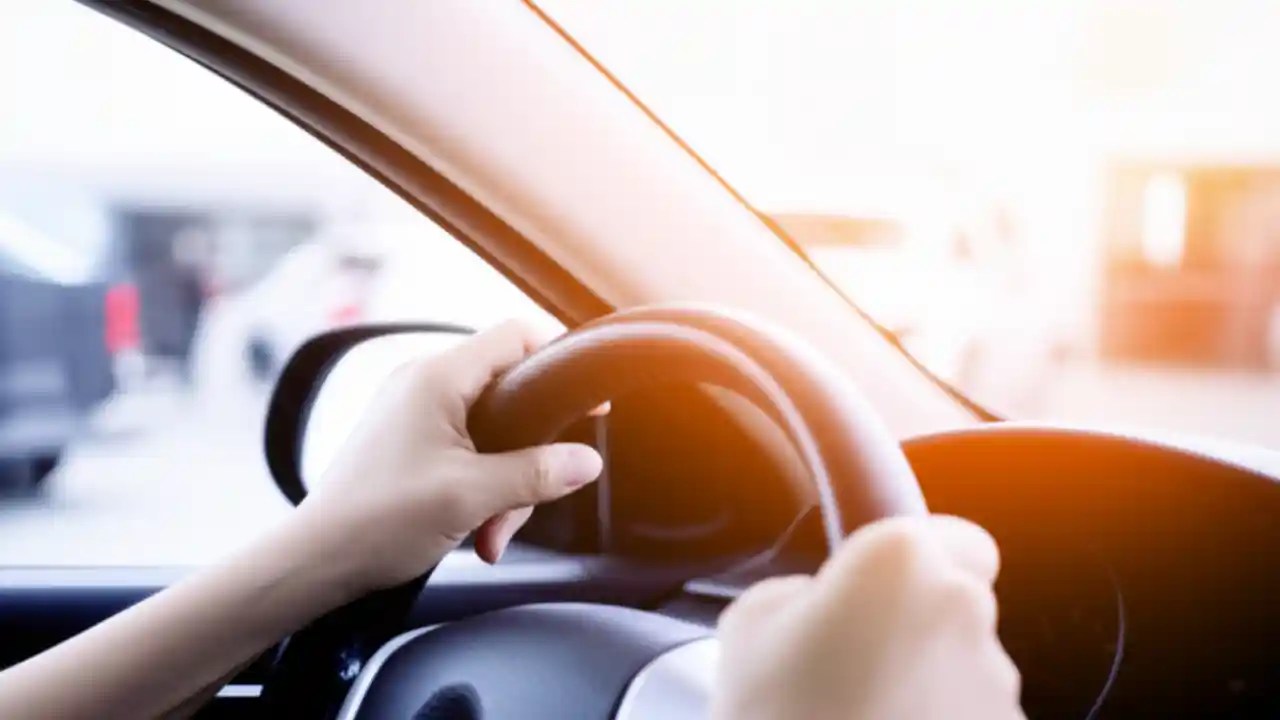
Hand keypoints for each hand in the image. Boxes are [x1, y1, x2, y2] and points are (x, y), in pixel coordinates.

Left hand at [295, 320, 602, 594]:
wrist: (314, 562)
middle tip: (522, 505)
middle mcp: (423, 384)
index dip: (557, 363)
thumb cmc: (375, 522)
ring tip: (490, 534)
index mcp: (436, 378)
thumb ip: (535, 474)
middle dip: (526, 459)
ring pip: (491, 435)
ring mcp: (413, 412)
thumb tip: (586, 462)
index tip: (587, 405)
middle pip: (510, 398)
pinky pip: (466, 452)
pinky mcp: (408, 441)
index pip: (515, 337)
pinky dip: (480, 490)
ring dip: (504, 487)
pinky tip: (475, 530)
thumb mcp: (470, 498)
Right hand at [713, 515, 1022, 719]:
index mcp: (899, 561)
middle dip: (913, 625)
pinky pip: (969, 712)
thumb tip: (813, 603)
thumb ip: (797, 591)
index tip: (881, 587)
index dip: (921, 562)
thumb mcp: (747, 628)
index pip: (954, 535)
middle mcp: (963, 610)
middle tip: (852, 662)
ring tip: (859, 713)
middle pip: (956, 602)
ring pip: (965, 664)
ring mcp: (994, 682)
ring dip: (924, 680)